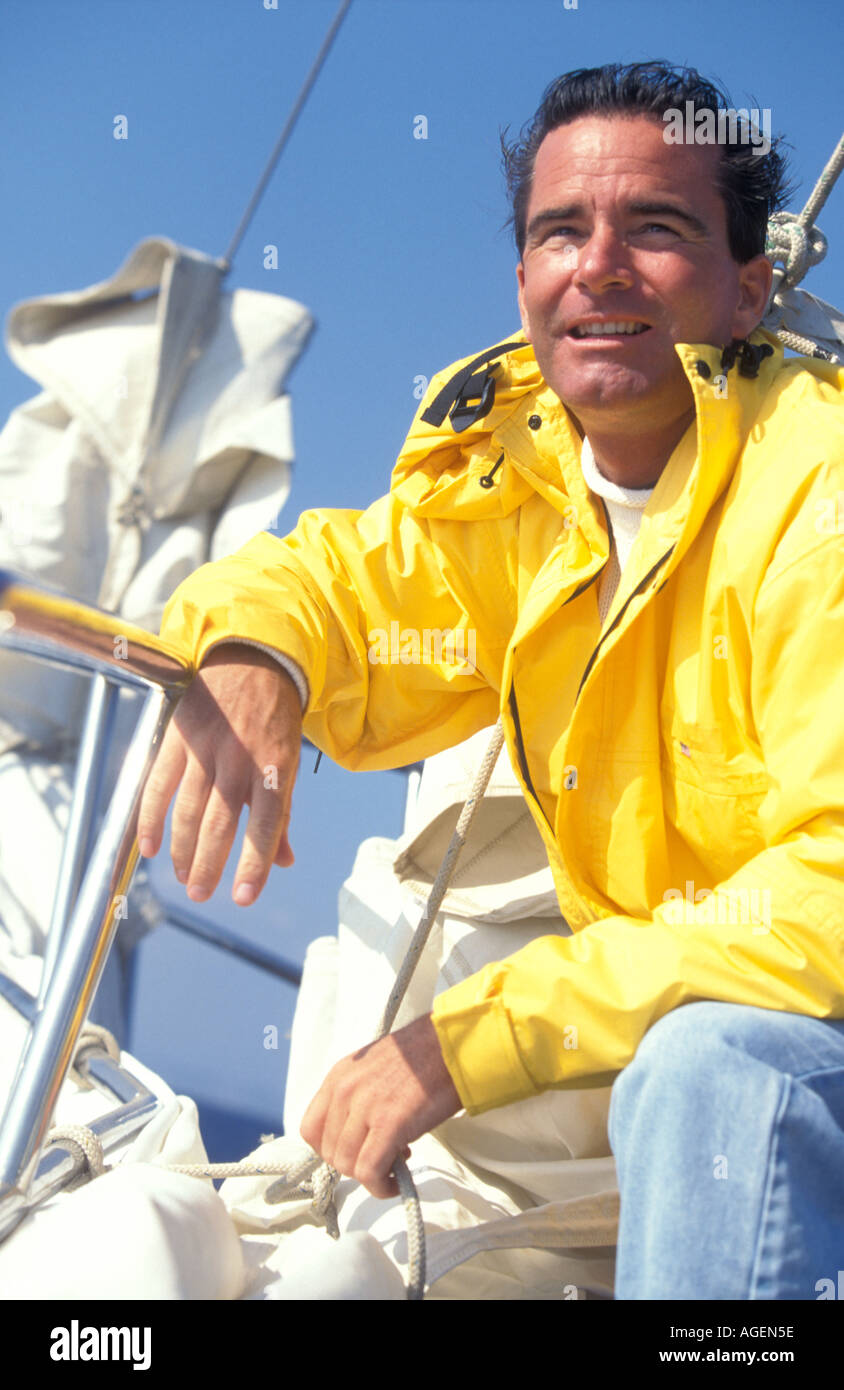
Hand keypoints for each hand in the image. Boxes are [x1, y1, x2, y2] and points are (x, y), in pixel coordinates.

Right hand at [137, 643, 302, 905]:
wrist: (253, 658)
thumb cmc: (274, 720)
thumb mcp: (288, 762)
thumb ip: (281, 813)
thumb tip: (284, 861)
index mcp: (275, 767)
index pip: (266, 825)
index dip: (255, 864)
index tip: (243, 898)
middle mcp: (240, 760)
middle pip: (220, 823)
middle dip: (208, 865)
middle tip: (200, 895)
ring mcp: (206, 748)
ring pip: (188, 810)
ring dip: (182, 850)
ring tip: (184, 878)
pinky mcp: (179, 738)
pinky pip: (159, 784)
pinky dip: (151, 819)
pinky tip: (150, 848)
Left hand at [300, 1013, 461, 1197]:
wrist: (452, 1045)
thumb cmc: (422, 1058)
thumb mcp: (373, 1070)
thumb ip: (357, 1099)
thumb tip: (356, 1136)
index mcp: (339, 1076)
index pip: (310, 1129)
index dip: (330, 1149)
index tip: (352, 1152)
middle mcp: (344, 1091)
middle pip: (328, 1152)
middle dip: (354, 1163)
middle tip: (382, 1157)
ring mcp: (365, 1106)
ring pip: (346, 1164)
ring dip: (369, 1176)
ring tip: (394, 1163)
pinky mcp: (388, 1123)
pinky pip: (369, 1171)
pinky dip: (380, 1186)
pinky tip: (395, 1181)